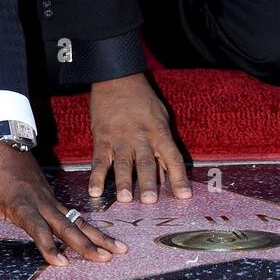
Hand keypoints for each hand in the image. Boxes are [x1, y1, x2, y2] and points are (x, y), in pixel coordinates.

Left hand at [0, 140, 127, 265]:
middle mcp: (40, 202)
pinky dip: (90, 226)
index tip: (61, 263)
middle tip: (107, 257)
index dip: (47, 246)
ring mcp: (50, 198)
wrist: (1, 138)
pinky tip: (105, 238)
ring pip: (76, 219)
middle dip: (87, 243)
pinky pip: (74, 215)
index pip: (37, 228)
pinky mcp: (53, 198)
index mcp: (21, 203)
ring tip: (118, 249)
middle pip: (66, 225)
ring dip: (97, 235)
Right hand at [88, 72, 191, 204]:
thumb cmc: (143, 100)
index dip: (179, 177)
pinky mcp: (102, 137)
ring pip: (123, 162)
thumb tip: (165, 178)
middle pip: (146, 162)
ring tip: (124, 198)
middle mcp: (141, 137)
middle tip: (150, 201)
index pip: (172, 157)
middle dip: (148, 182)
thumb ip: (162, 148)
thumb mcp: (160, 118)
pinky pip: (99, 159)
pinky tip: (94, 191)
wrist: (118, 78)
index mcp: (159, 132)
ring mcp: (120, 137)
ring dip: (123, 181)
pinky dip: (96, 176)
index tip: (185, 196)